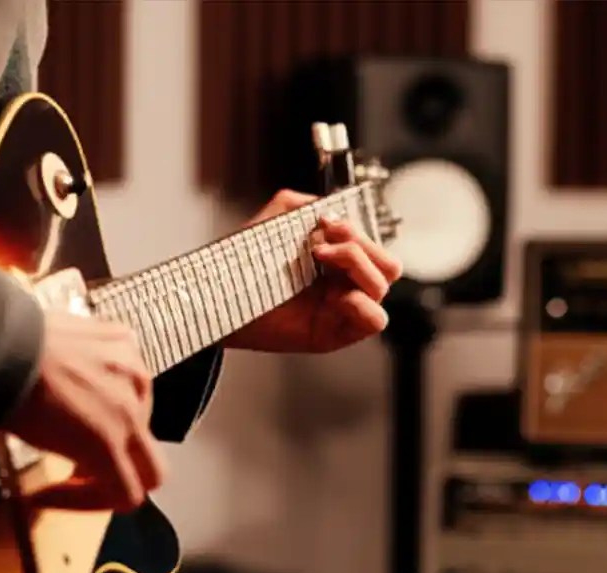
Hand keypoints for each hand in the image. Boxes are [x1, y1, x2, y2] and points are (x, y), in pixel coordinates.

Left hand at [0, 311, 163, 511]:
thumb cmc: (7, 397)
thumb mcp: (41, 447)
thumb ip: (80, 461)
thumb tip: (81, 462)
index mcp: (109, 444)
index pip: (130, 495)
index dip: (95, 502)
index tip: (60, 492)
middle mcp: (133, 410)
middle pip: (154, 467)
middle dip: (126, 472)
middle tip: (85, 465)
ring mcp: (133, 370)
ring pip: (143, 412)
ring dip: (118, 421)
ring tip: (77, 411)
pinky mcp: (123, 339)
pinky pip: (129, 369)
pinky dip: (110, 379)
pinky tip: (78, 374)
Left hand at [226, 190, 402, 353]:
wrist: (218, 298)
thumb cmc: (241, 266)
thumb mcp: (274, 221)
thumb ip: (304, 205)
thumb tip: (332, 207)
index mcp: (336, 261)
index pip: (374, 244)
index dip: (357, 229)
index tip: (326, 222)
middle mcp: (343, 284)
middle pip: (388, 264)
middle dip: (361, 243)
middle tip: (326, 240)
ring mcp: (341, 309)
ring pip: (383, 285)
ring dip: (356, 263)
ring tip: (319, 260)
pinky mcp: (335, 333)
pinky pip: (375, 319)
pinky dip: (361, 303)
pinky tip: (334, 296)